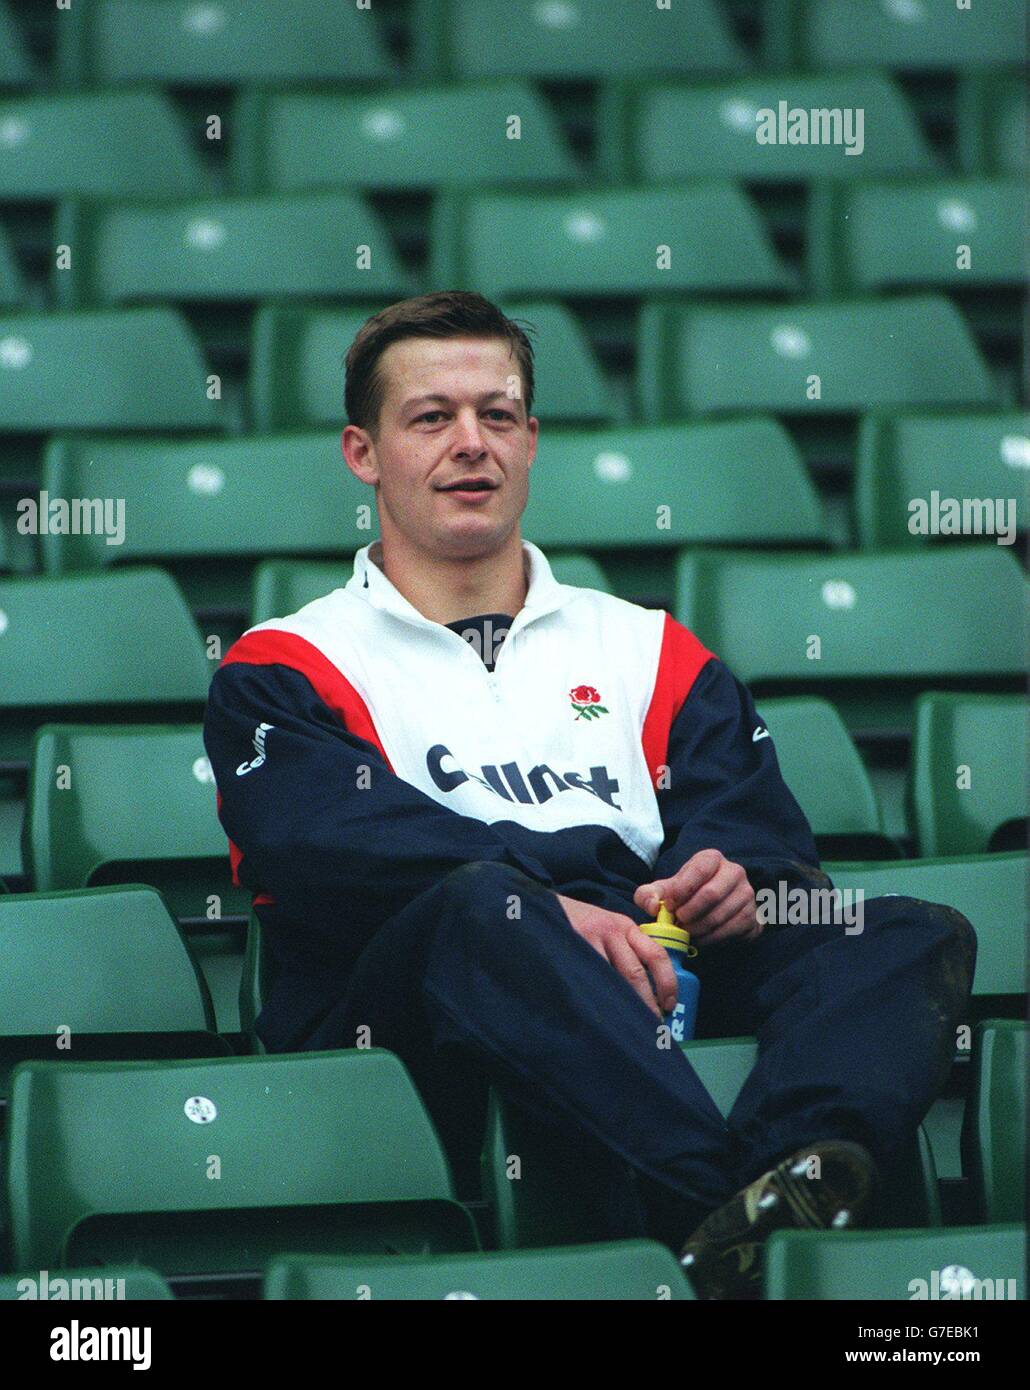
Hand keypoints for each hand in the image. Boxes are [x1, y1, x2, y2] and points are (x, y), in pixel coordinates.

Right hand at [554, 893, 678, 1018]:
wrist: (546, 906)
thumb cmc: (581, 924)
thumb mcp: (608, 928)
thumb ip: (627, 949)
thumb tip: (649, 990)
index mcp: (627, 927)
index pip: (656, 954)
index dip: (667, 982)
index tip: (669, 1004)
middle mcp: (612, 931)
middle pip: (635, 973)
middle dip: (646, 1003)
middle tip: (650, 1024)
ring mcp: (589, 939)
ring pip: (612, 980)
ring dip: (621, 1005)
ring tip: (625, 1025)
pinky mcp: (570, 947)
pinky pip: (588, 978)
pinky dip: (596, 998)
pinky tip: (598, 1012)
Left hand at [634, 849, 762, 946]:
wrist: (714, 911)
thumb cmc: (685, 896)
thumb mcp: (664, 891)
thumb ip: (648, 894)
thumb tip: (653, 906)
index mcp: (712, 858)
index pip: (699, 869)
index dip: (682, 889)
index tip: (670, 906)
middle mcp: (734, 871)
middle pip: (711, 894)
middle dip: (689, 913)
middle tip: (678, 924)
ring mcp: (747, 894)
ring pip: (721, 915)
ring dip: (698, 929)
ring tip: (686, 933)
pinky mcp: (753, 916)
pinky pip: (731, 930)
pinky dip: (711, 939)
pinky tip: (700, 940)